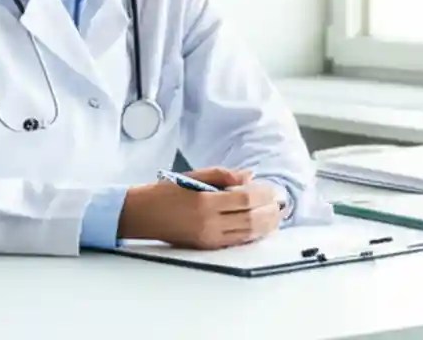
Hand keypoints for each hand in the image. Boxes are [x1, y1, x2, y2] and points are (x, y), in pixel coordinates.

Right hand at [118, 167, 282, 249]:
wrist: (142, 215)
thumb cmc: (166, 192)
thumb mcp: (194, 176)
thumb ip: (224, 175)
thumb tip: (250, 176)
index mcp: (205, 202)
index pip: (245, 200)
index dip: (263, 195)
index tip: (273, 189)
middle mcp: (208, 223)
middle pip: (250, 220)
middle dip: (270, 213)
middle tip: (280, 204)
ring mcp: (208, 238)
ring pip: (246, 234)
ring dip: (266, 226)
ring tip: (277, 216)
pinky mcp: (206, 247)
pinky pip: (236, 242)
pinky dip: (252, 235)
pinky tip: (261, 228)